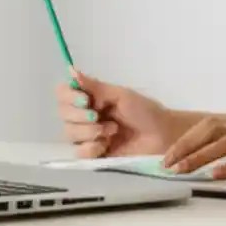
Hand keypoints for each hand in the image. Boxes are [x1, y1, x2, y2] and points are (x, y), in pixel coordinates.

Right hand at [54, 70, 182, 158]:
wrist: (163, 135)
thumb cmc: (145, 111)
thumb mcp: (120, 95)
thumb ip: (94, 86)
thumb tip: (70, 70)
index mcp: (91, 99)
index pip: (63, 94)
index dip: (68, 96)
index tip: (84, 99)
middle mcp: (85, 116)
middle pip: (63, 114)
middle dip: (79, 116)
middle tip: (98, 116)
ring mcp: (89, 136)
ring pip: (69, 133)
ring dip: (89, 131)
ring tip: (112, 130)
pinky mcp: (94, 155)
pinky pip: (79, 152)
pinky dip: (91, 147)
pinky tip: (106, 145)